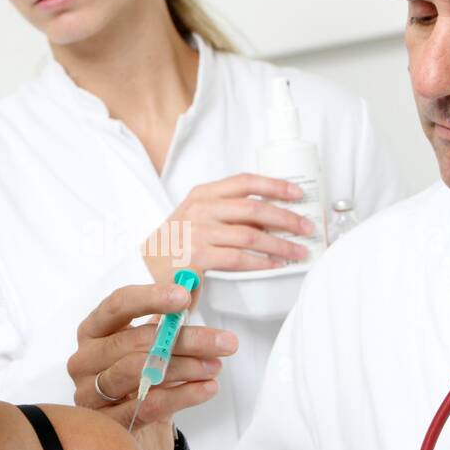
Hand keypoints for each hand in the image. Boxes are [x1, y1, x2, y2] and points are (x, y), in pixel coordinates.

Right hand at [67, 281, 236, 449]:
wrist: (128, 425)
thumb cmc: (138, 374)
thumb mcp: (153, 341)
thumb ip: (171, 312)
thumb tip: (195, 279)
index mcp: (93, 329)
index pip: (118, 305)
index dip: (151, 297)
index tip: (184, 296)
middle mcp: (84, 359)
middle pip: (135, 341)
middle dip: (185, 339)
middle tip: (225, 341)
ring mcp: (90, 392)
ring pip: (139, 372)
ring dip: (184, 367)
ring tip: (215, 366)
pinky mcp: (106, 422)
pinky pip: (147, 406)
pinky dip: (182, 396)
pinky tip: (206, 388)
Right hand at [143, 173, 316, 285]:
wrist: (143, 267)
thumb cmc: (178, 244)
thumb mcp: (199, 217)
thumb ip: (229, 213)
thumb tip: (273, 218)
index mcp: (203, 194)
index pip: (245, 182)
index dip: (275, 185)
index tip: (298, 192)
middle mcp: (200, 209)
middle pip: (254, 208)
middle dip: (286, 218)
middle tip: (307, 227)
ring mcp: (198, 233)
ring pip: (250, 236)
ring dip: (280, 244)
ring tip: (298, 251)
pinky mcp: (196, 257)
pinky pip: (238, 259)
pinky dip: (262, 262)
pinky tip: (276, 265)